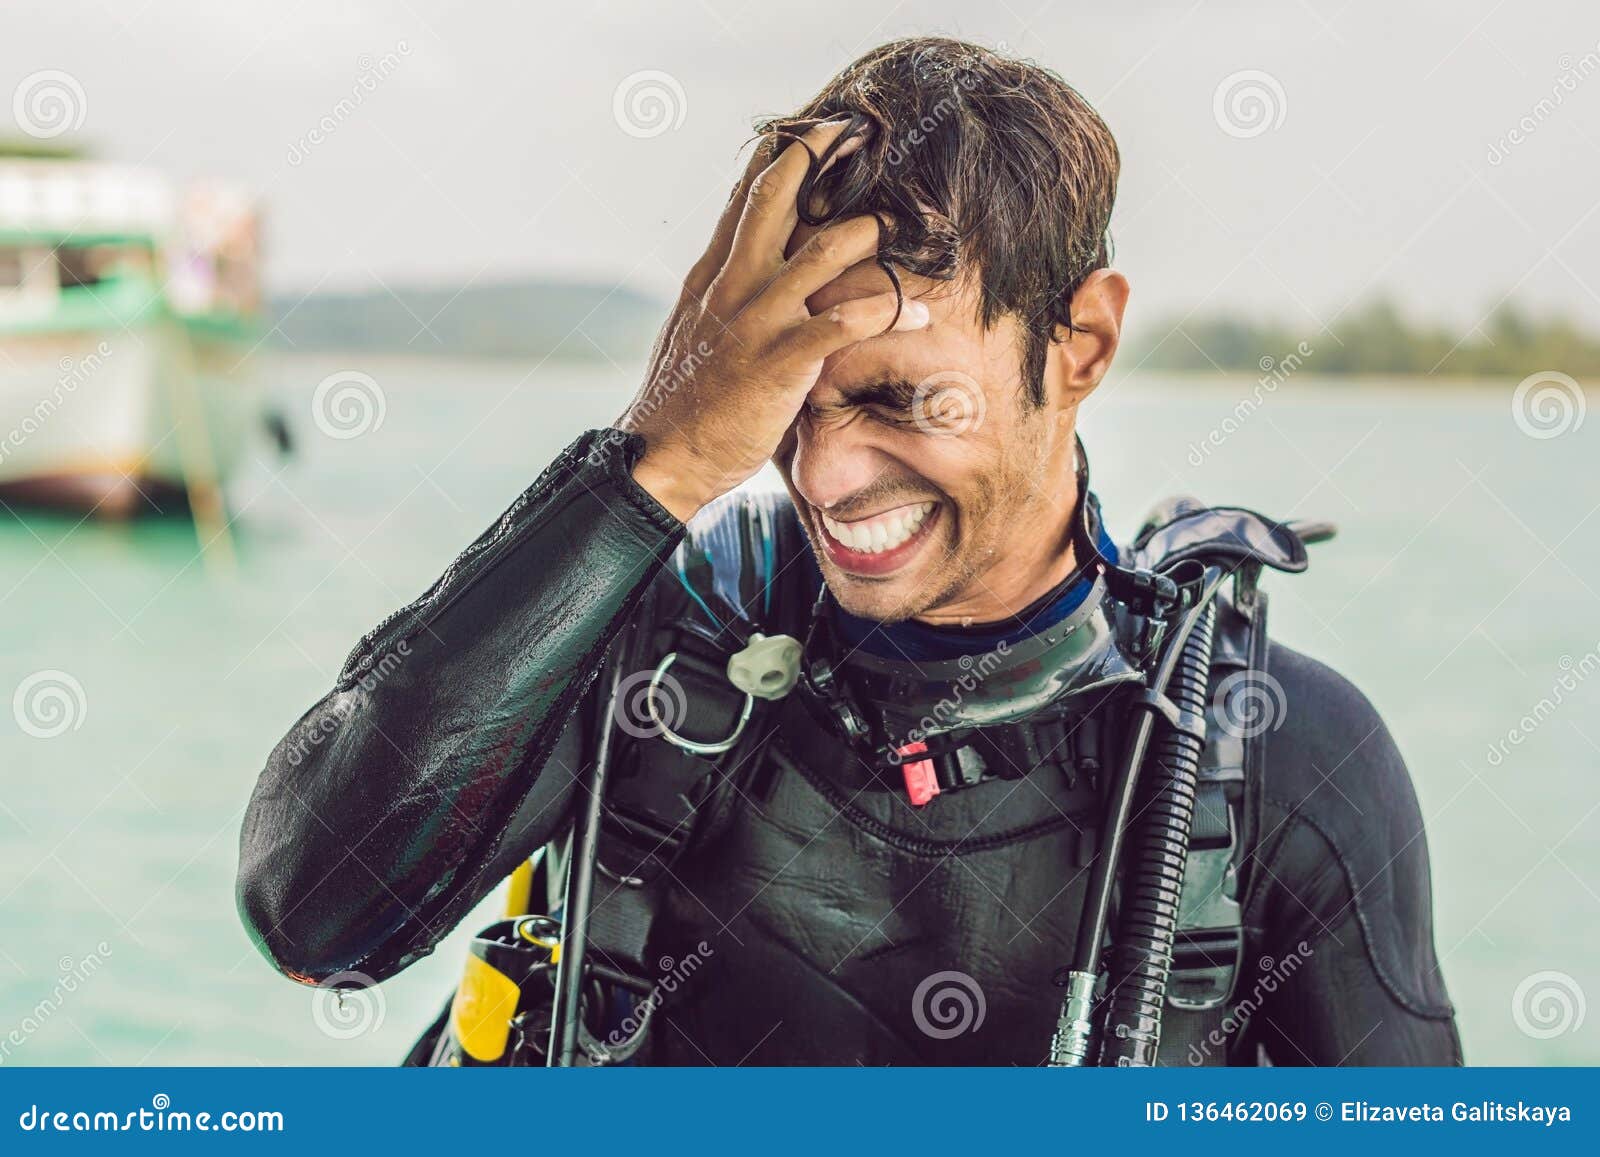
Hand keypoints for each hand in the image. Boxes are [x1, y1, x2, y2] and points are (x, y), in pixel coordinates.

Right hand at [620, 118, 929, 521]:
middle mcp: (732, 283)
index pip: (744, 196)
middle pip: (778, 197)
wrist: (664, 455)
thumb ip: (721, 296)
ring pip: (825, 252)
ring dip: (872, 235)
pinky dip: (891, 314)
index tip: (814, 125)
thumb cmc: (684, 403)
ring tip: (905, 230)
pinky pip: (847, 322)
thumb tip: (742, 273)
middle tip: (862, 136)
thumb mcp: (694, 332)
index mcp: (711, 273)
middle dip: (823, 158)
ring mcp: (757, 318)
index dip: (781, 155)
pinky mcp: (782, 359)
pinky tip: (923, 317)